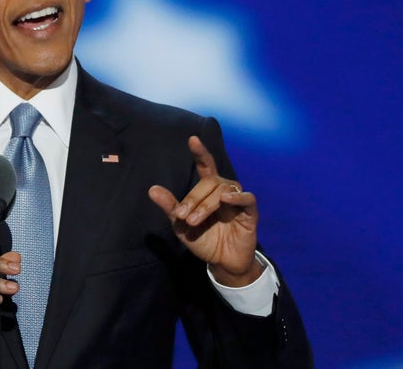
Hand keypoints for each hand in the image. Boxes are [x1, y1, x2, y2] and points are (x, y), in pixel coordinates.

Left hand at [147, 136, 261, 285]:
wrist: (221, 263)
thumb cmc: (203, 240)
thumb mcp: (181, 225)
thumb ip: (170, 207)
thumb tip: (152, 189)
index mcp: (208, 191)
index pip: (206, 166)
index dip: (200, 152)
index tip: (192, 139)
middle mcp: (224, 191)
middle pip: (210, 182)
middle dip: (193, 198)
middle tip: (183, 217)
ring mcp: (238, 202)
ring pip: (223, 190)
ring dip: (206, 204)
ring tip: (194, 221)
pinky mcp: (250, 214)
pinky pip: (247, 199)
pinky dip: (237, 197)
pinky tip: (226, 199)